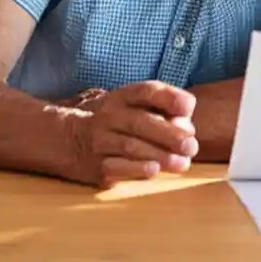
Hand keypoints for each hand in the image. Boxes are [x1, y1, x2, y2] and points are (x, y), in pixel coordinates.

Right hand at [67, 81, 199, 186]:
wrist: (68, 140)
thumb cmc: (116, 123)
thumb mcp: (132, 107)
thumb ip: (162, 111)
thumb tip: (187, 126)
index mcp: (123, 97)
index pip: (146, 91)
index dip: (168, 97)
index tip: (188, 107)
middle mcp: (110, 116)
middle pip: (141, 122)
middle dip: (169, 134)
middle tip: (192, 146)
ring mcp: (100, 141)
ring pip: (131, 146)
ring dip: (160, 155)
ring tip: (182, 163)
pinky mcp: (95, 166)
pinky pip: (116, 167)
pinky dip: (136, 169)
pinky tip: (154, 170)